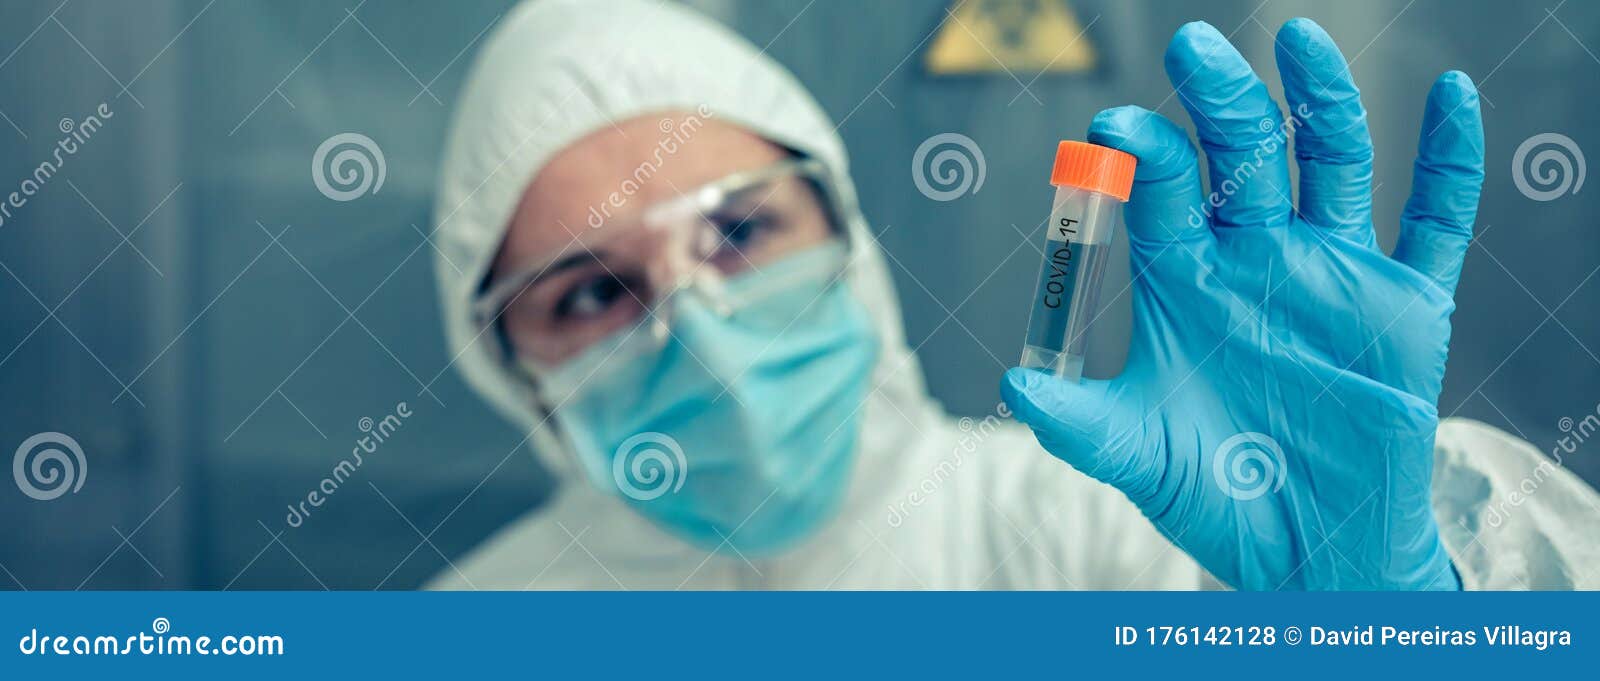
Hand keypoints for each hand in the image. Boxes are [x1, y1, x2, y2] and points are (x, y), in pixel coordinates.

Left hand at [1000, 19, 1482, 589]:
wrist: (1305, 548)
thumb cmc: (1213, 492)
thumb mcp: (1137, 456)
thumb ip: (1079, 422)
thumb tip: (1013, 388)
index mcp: (1187, 278)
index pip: (1163, 191)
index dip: (1142, 154)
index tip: (1113, 126)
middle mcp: (1258, 258)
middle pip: (1242, 156)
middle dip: (1221, 102)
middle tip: (1193, 48)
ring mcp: (1333, 274)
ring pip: (1333, 165)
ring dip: (1322, 100)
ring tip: (1298, 38)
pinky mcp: (1404, 307)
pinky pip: (1435, 222)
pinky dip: (1449, 161)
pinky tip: (1452, 96)